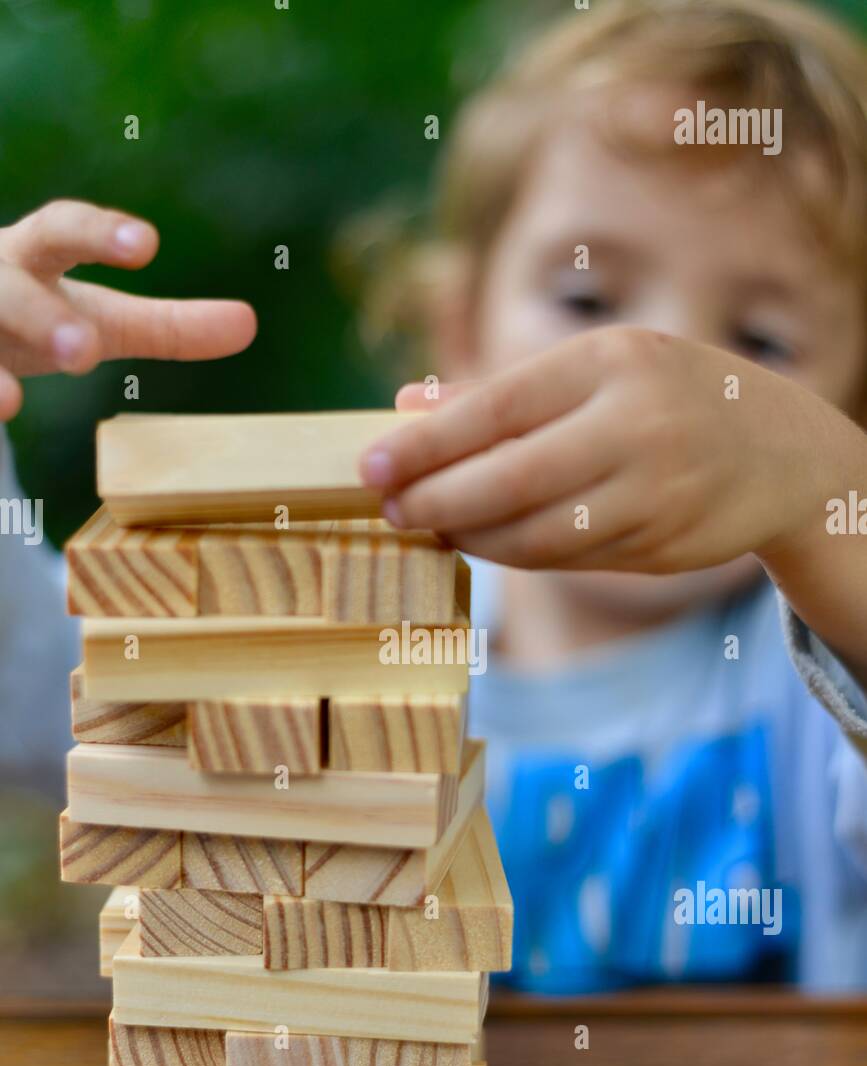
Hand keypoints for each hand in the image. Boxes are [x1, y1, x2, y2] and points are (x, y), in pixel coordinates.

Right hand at [0, 199, 255, 419]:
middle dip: (43, 317)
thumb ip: (166, 326)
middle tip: (84, 351)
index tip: (148, 244)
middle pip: (10, 292)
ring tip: (9, 401)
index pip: (63, 230)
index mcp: (32, 256)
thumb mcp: (97, 318)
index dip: (101, 234)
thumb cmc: (32, 311)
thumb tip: (248, 324)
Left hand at [360, 327, 846, 573]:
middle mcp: (636, 425)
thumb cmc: (665, 397)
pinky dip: (517, 555)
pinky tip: (485, 542)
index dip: (425, 445)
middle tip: (393, 511)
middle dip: (437, 499)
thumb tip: (406, 408)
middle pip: (509, 479)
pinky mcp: (661, 546)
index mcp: (611, 362)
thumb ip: (503, 392)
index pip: (495, 407)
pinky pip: (569, 559)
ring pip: (536, 533)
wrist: (781, 452)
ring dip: (472, 537)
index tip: (369, 467)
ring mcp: (654, 492)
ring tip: (434, 526)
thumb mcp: (597, 369)